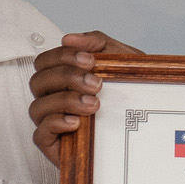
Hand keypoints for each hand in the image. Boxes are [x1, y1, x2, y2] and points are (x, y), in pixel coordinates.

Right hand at [28, 31, 143, 165]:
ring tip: (93, 105)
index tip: (90, 61)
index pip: (45, 61)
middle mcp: (53, 98)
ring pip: (37, 107)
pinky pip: (40, 134)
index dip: (62, 57)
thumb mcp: (120, 62)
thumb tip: (68, 38)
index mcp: (63, 78)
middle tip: (96, 84)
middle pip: (38, 81)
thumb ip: (98, 43)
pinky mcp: (54, 145)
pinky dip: (56, 124)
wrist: (147, 129)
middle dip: (66, 78)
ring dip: (64, 101)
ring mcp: (51, 122)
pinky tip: (78, 122)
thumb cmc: (129, 94)